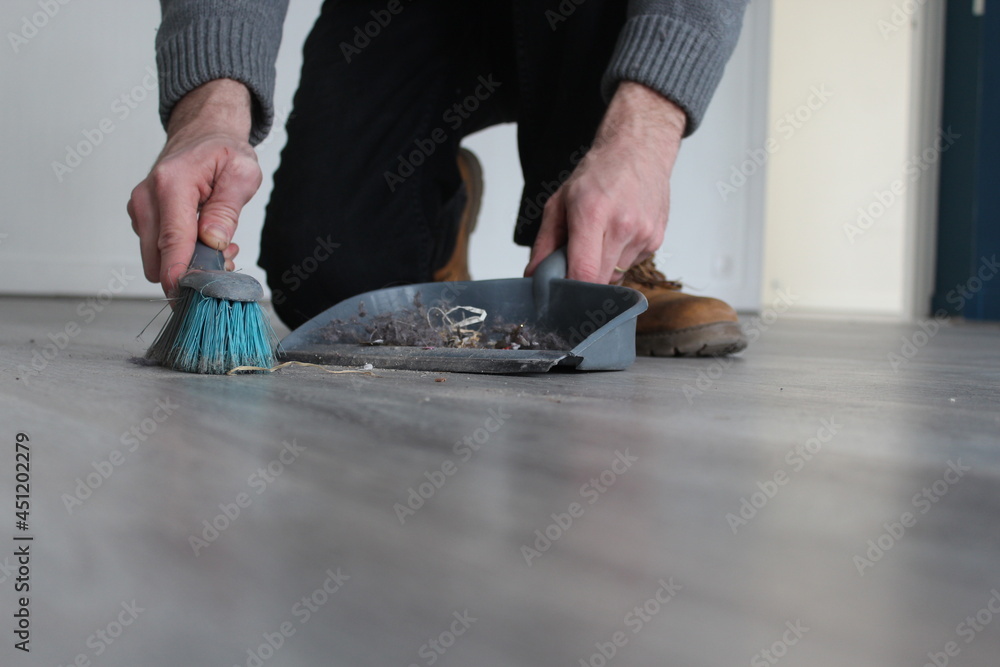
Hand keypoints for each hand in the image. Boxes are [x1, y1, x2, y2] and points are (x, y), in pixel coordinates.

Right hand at [127, 79, 261, 296]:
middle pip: (158, 261)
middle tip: (227, 258)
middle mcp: (147, 199)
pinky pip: (157, 252)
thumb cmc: (223, 151)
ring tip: (219, 244)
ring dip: (188, 264)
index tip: (192, 300)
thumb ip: (227, 209)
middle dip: (192, 271)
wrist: (202, 133)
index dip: (182, 276)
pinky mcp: (142, 219)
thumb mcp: (241, 173)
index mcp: (171, 185)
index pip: (172, 242)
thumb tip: (213, 242)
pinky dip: (180, 255)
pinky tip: (203, 240)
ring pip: (157, 261)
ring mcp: (140, 209)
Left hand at [524, 81, 685, 283]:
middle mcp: (622, 226)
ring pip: (615, 277)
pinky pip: (630, 266)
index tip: (558, 294)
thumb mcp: (559, 202)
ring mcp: (643, 234)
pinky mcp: (656, 240)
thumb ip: (544, 243)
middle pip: (599, 282)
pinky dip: (619, 258)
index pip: (583, 273)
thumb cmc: (598, 173)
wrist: (639, 150)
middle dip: (582, 281)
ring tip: (600, 239)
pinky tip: (618, 235)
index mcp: (593, 213)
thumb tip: (533, 276)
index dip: (569, 291)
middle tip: (572, 265)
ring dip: (602, 268)